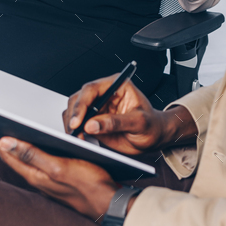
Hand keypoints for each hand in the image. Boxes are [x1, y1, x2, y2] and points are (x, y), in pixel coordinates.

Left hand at [0, 137, 117, 219]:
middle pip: (17, 159)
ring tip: (18, 132)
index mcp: (35, 176)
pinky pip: (43, 165)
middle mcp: (39, 180)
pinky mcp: (60, 181)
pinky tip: (44, 146)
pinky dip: (38, 153)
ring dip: (23, 147)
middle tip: (2, 124)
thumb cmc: (88, 185)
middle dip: (9, 142)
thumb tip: (5, 143)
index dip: (1, 140)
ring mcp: (49, 182)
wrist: (109, 203)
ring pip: (30, 161)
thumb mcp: (58, 166)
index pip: (9, 156)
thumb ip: (32, 154)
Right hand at [63, 75, 196, 155]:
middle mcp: (104, 93)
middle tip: (74, 133)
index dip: (82, 104)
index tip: (78, 121)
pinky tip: (80, 140)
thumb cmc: (151, 125)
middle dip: (73, 116)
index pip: (92, 89)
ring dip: (71, 125)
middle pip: (78, 99)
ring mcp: (96, 107)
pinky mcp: (92, 120)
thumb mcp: (139, 123)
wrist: (153, 137)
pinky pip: (76, 124)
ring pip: (73, 111)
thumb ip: (116, 123)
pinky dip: (74, 132)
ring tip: (78, 139)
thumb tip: (92, 125)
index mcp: (117, 85)